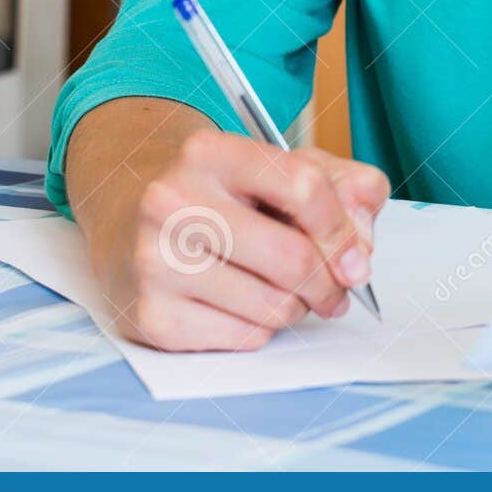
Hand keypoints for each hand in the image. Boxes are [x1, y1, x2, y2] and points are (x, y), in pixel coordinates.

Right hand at [89, 124, 389, 352]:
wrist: (128, 218)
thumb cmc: (221, 194)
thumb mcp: (280, 168)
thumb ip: (342, 187)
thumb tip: (363, 243)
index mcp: (211, 153)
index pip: (304, 187)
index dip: (343, 229)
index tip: (358, 258)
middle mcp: (173, 201)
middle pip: (292, 257)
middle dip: (330, 283)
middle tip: (337, 291)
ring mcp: (155, 260)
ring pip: (273, 306)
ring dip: (298, 308)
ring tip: (290, 293)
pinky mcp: (149, 315)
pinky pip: (242, 338)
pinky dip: (262, 330)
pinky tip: (247, 306)